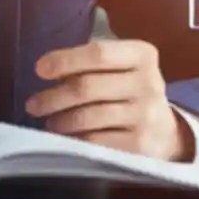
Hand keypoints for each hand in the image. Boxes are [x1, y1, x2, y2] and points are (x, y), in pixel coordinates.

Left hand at [25, 40, 192, 161]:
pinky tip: (65, 138)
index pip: (98, 53)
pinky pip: (94, 141)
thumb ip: (89, 61)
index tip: (39, 69)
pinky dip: (73, 140)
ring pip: (86, 116)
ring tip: (49, 122)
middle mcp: (148, 83)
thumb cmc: (130, 91)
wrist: (166, 132)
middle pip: (86, 87)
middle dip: (52, 97)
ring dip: (59, 121)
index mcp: (142, 55)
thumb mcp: (121, 67)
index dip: (65, 60)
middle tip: (33, 104)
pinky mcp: (140, 145)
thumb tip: (45, 68)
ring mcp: (146, 115)